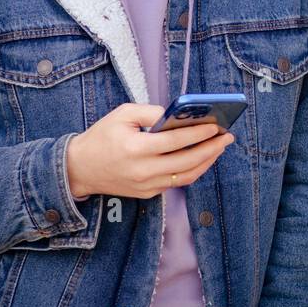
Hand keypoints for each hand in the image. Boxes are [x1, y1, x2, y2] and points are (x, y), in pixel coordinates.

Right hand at [65, 103, 235, 199]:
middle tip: (227, 137)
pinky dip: (193, 170)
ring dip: (207, 161)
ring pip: (186, 176)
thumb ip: (151, 112)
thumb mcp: (122, 114)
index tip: (216, 125)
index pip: (175, 141)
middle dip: (211, 148)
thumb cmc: (102, 137)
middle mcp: (143, 170)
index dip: (199, 133)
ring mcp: (146, 185)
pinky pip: (176, 182)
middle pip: (187, 161)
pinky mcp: (148, 194)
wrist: (79, 169)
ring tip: (219, 147)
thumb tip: (179, 115)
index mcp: (136, 148)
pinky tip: (202, 158)